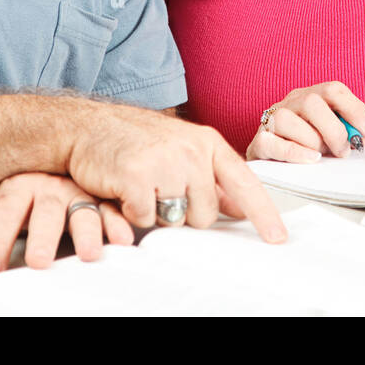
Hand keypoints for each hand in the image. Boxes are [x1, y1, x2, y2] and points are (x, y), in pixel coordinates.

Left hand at [0, 172, 134, 272]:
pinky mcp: (102, 200)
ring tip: (87, 254)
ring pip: (83, 210)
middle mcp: (52, 188)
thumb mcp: (0, 198)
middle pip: (46, 211)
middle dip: (42, 237)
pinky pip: (112, 212)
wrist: (63, 147)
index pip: (6, 211)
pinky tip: (120, 239)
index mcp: (22, 185)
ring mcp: (79, 193)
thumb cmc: (27, 186)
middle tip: (38, 262)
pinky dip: (117, 225)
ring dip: (87, 232)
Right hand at [65, 101, 287, 242]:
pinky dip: (132, 212)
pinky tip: (125, 189)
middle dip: (184, 213)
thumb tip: (241, 208)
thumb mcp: (183, 150)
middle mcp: (191, 151)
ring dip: (157, 212)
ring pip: (176, 220)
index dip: (263, 214)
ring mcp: (165, 162)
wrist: (87, 126)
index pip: (244, 183)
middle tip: (161, 189)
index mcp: (207, 143)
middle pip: (205, 214)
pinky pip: (145, 218)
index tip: (276, 237)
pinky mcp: (137, 177)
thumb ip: (213, 179)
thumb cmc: (136, 140)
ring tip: (143, 186)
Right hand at [246, 81, 364, 161]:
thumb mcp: (330, 131)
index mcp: (310, 95)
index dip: (356, 110)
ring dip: (312, 142)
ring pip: (287, 120)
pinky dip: (295, 152)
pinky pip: (273, 143)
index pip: (333, 90)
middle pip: (312, 103)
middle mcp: (290, 102)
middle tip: (343, 152)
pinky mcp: (259, 142)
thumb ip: (347, 128)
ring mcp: (271, 120)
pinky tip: (311, 159)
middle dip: (334, 130)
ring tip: (320, 156)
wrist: (272, 159)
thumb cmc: (308, 145)